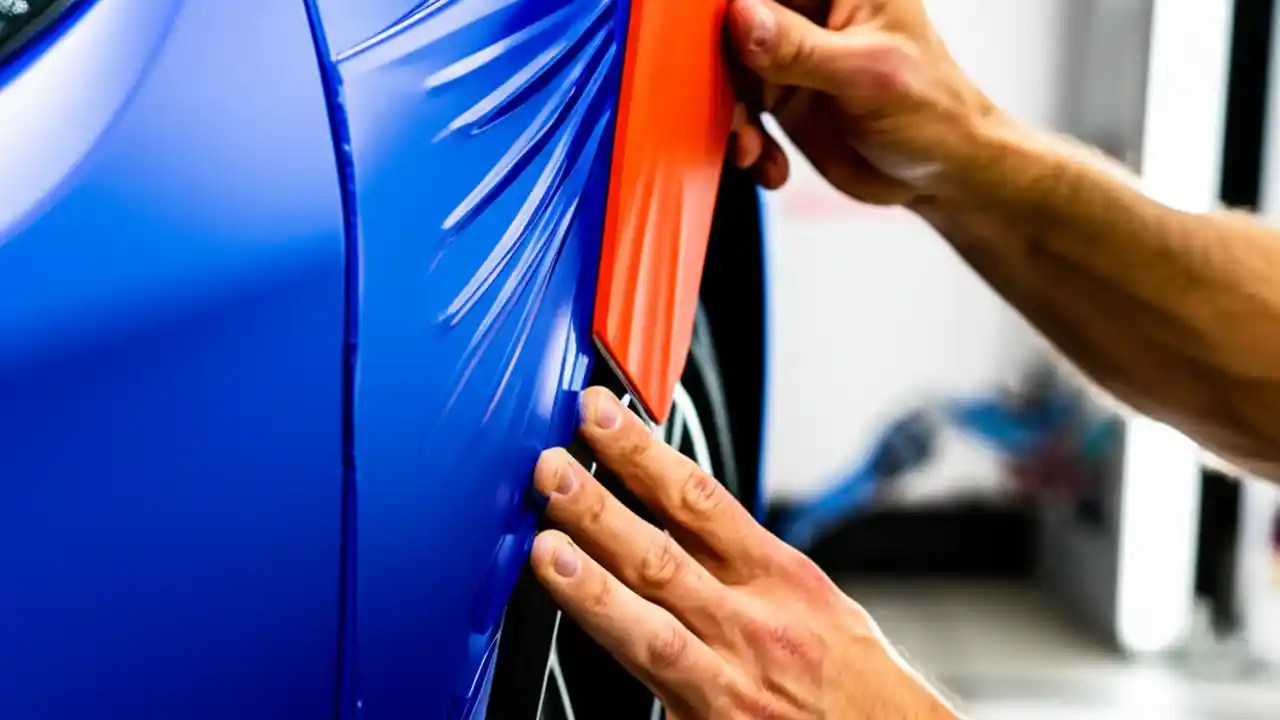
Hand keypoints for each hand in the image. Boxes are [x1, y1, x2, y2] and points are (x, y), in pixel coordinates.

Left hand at [530, 387, 956, 718]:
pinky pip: (651, 688)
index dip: (642, 453)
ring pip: (648, 631)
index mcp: (780, 577)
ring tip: (545, 550)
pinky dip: (611, 663)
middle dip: (599, 510)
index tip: (600, 417)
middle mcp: (753, 626)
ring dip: (591, 588)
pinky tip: (566, 643)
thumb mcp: (813, 597)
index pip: (699, 499)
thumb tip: (674, 511)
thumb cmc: (853, 677)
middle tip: (550, 471)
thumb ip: (740, 559)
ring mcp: (728, 683)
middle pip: (663, 557)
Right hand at [726, 0, 1001, 205]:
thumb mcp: (866, 74)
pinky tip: (771, 166)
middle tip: (733, 112)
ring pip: (730, 70)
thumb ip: (799, 47)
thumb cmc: (932, 109)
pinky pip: (741, 111)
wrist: (942, 173)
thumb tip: (739, 14)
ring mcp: (792, 55)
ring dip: (731, 117)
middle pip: (734, 23)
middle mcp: (810, 12)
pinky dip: (747, 143)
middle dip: (723, 70)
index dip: (734, 9)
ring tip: (751, 151)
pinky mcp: (783, 97)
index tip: (720, 39)